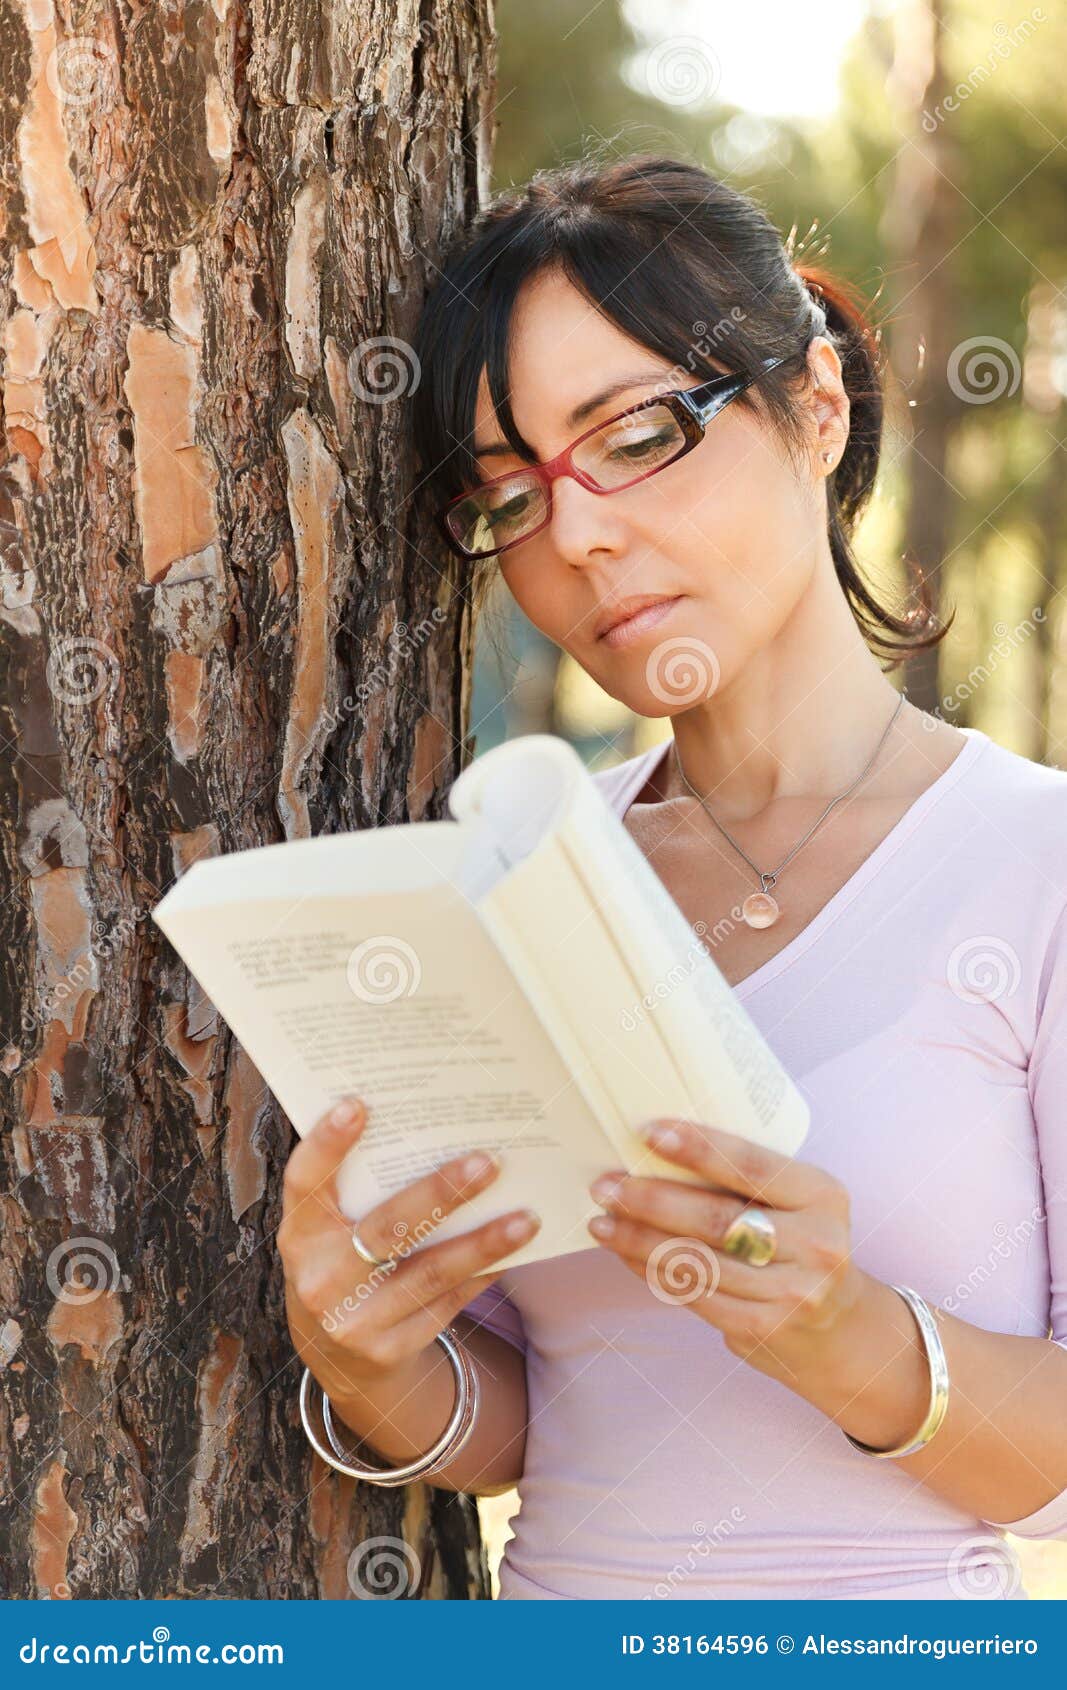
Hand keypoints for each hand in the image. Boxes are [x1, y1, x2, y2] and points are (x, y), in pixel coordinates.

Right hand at [278, 1096, 540, 1397]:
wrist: (337, 1356)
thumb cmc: (343, 1263)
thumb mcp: (330, 1231)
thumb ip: (361, 1188)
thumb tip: (434, 1129)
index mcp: (301, 1234)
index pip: (305, 1183)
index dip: (326, 1145)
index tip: (357, 1104)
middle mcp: (322, 1278)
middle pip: (386, 1228)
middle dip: (441, 1193)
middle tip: (488, 1161)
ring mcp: (356, 1319)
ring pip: (429, 1272)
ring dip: (483, 1243)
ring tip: (527, 1217)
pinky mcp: (391, 1348)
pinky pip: (448, 1303)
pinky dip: (483, 1273)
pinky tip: (514, 1251)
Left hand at [586, 1115, 864, 1385]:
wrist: (838, 1327)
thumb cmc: (800, 1246)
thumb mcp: (797, 1203)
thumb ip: (747, 1181)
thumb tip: (656, 1151)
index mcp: (822, 1195)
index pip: (752, 1166)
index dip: (698, 1148)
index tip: (648, 1133)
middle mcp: (815, 1244)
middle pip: (716, 1218)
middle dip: (652, 1200)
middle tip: (606, 1186)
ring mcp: (792, 1292)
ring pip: (698, 1260)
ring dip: (639, 1240)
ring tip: (602, 1221)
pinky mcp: (763, 1328)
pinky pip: (694, 1294)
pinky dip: (652, 1271)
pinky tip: (626, 1253)